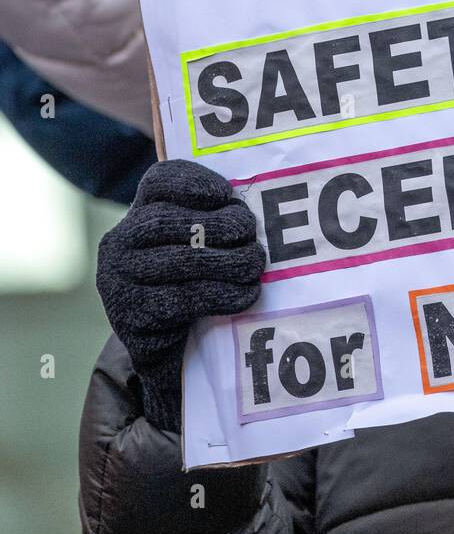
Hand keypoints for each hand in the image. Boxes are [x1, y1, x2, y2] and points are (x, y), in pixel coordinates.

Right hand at [97, 160, 265, 431]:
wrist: (169, 353)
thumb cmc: (192, 284)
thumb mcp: (195, 246)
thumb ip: (212, 220)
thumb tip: (255, 207)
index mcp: (137, 213)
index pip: (158, 181)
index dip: (192, 181)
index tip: (226, 194)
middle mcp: (120, 242)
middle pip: (169, 220)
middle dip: (219, 225)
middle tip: (251, 235)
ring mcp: (118, 280)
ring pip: (180, 261)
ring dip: (228, 261)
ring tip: (255, 264)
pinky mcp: (133, 317)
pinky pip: (184, 299)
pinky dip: (223, 294)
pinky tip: (247, 293)